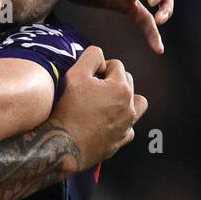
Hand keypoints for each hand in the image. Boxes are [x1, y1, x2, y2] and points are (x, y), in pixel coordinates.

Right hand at [49, 45, 146, 170]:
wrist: (63, 144)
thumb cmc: (68, 110)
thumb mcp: (75, 75)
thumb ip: (91, 57)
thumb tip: (99, 54)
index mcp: (121, 88)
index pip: (116, 65)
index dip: (100, 68)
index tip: (88, 77)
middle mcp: (129, 106)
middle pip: (127, 82)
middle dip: (112, 81)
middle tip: (93, 88)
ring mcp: (127, 125)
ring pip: (137, 104)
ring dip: (126, 99)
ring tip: (108, 102)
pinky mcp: (121, 140)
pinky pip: (128, 127)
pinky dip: (120, 122)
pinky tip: (105, 122)